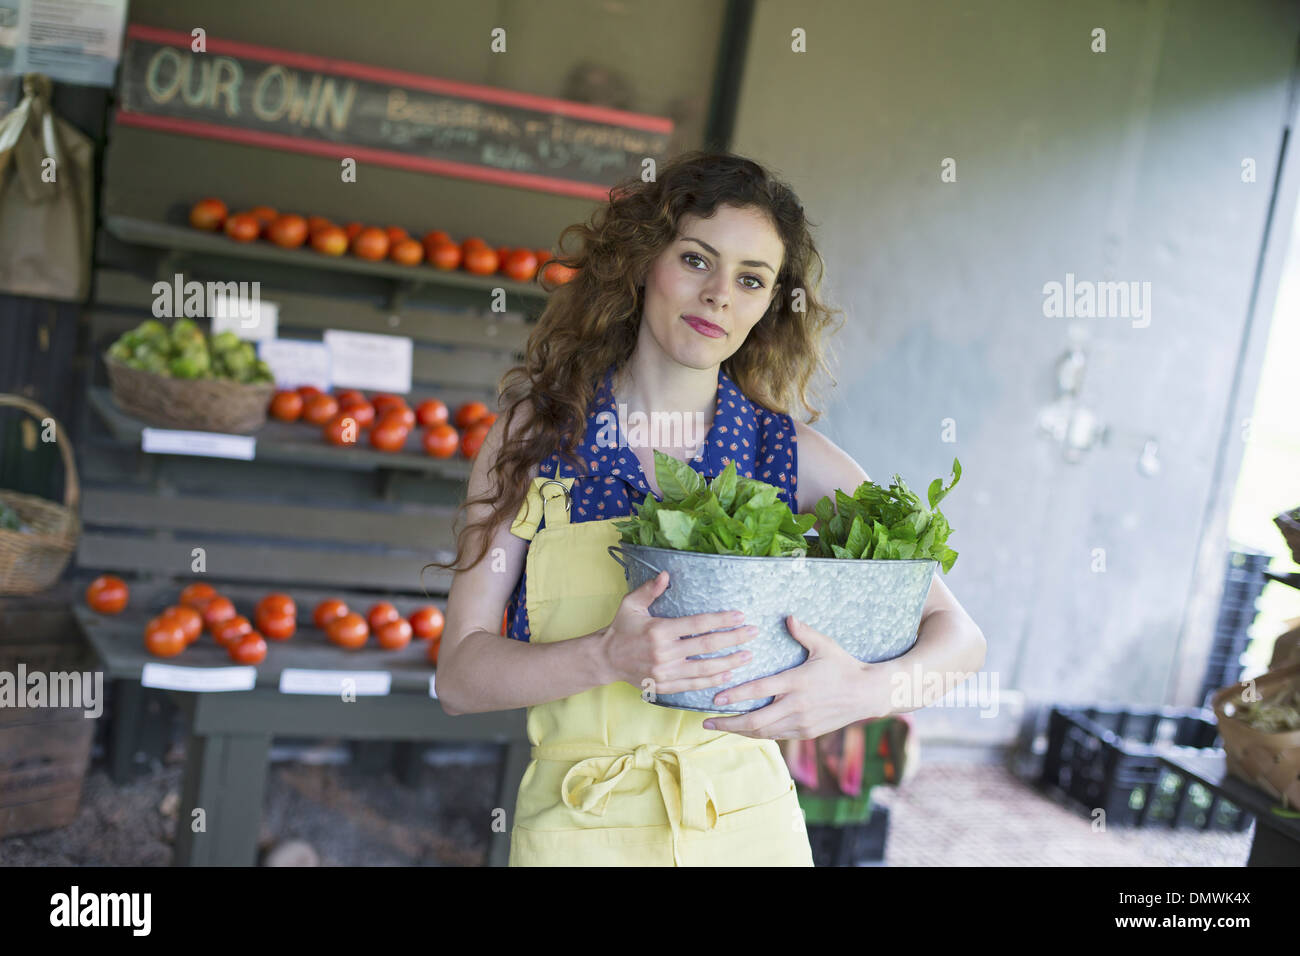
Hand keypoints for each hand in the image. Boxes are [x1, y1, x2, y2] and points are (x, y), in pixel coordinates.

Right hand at [598, 570, 756, 696]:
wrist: (605, 659)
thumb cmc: (621, 628)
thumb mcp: (631, 604)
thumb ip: (650, 589)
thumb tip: (666, 574)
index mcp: (659, 630)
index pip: (698, 624)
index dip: (721, 620)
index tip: (739, 616)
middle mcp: (664, 653)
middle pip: (707, 646)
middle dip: (734, 639)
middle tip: (753, 633)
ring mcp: (666, 672)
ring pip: (705, 669)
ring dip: (729, 662)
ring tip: (747, 656)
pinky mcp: (665, 686)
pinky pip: (693, 684)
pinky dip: (712, 681)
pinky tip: (727, 675)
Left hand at [701, 615, 894, 739]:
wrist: (868, 694)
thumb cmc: (844, 665)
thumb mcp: (825, 645)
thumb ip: (803, 632)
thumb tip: (788, 616)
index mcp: (797, 682)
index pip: (759, 690)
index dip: (735, 695)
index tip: (715, 698)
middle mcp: (797, 705)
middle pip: (756, 720)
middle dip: (729, 723)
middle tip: (707, 721)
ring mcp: (802, 722)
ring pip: (764, 732)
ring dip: (740, 731)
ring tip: (720, 727)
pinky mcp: (807, 732)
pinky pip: (777, 736)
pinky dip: (758, 734)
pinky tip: (745, 731)